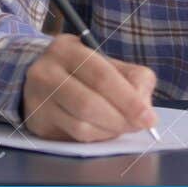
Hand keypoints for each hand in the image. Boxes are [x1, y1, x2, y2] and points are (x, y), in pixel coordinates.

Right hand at [22, 34, 158, 141]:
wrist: (43, 80)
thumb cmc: (84, 71)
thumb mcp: (108, 63)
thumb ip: (133, 78)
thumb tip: (145, 108)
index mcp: (67, 49)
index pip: (101, 76)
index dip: (129, 100)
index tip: (149, 118)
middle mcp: (46, 72)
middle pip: (89, 103)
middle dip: (121, 119)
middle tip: (139, 126)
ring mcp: (38, 99)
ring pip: (81, 124)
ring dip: (110, 131)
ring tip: (122, 126)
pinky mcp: (38, 122)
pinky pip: (74, 136)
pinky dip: (97, 137)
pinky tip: (105, 130)